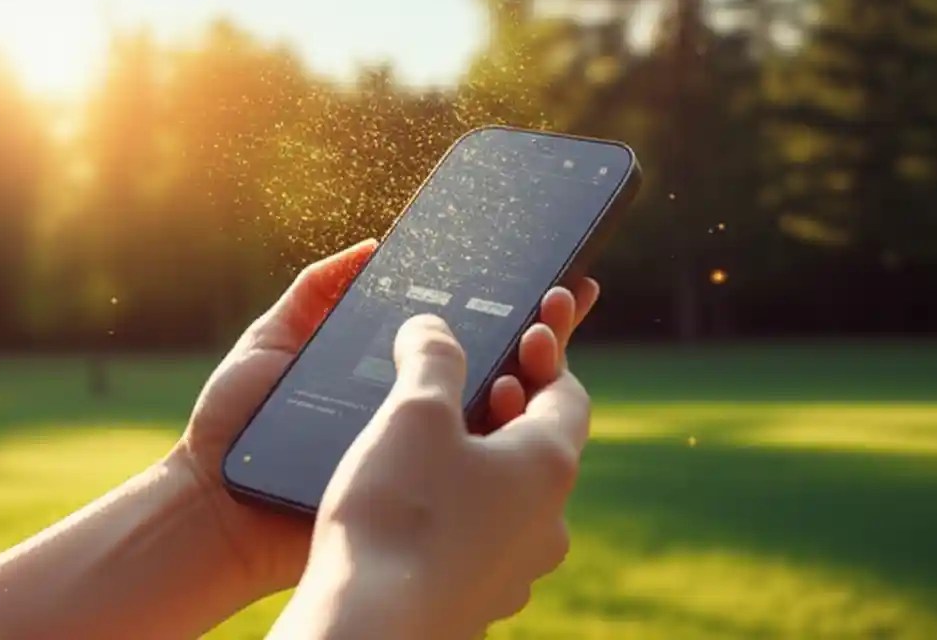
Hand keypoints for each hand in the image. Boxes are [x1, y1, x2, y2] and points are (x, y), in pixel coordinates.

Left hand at [171, 240, 598, 599]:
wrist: (213, 502)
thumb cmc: (235, 423)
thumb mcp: (271, 340)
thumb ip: (315, 292)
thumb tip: (372, 246)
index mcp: (386, 377)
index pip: (459, 339)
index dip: (506, 310)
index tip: (548, 275)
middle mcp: (414, 418)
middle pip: (494, 374)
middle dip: (538, 335)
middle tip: (560, 301)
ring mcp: (419, 461)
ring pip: (495, 423)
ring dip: (530, 381)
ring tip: (542, 341)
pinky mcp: (414, 498)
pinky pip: (468, 471)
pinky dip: (500, 439)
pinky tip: (518, 400)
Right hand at [276, 316, 591, 638]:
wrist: (367, 630)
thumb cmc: (397, 515)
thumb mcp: (414, 412)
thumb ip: (432, 357)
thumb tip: (434, 327)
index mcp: (547, 467)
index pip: (569, 396)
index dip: (547, 355)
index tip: (522, 329)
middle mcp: (545, 524)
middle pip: (538, 445)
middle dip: (506, 402)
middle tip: (468, 376)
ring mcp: (512, 569)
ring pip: (505, 494)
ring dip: (477, 455)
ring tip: (428, 435)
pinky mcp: (474, 599)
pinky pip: (475, 536)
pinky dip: (454, 504)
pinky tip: (407, 497)